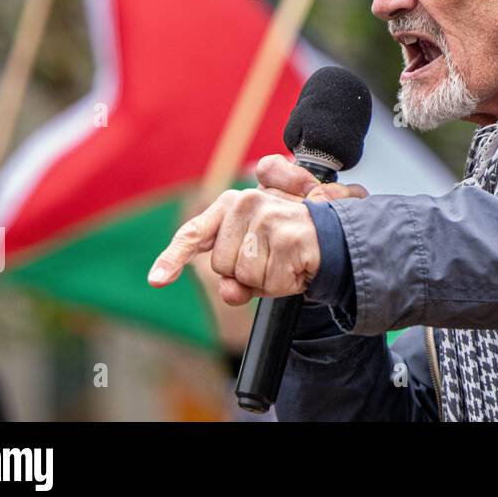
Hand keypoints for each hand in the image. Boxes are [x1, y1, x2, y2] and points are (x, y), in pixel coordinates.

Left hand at [147, 155, 367, 305]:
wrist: (340, 235)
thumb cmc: (295, 245)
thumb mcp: (259, 261)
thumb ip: (236, 278)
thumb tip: (229, 293)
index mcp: (234, 204)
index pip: (196, 233)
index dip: (173, 257)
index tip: (157, 280)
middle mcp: (247, 203)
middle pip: (222, 265)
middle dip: (245, 274)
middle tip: (273, 260)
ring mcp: (267, 218)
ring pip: (244, 276)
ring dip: (267, 280)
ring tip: (287, 261)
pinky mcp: (287, 237)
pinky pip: (270, 282)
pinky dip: (285, 284)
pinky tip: (298, 266)